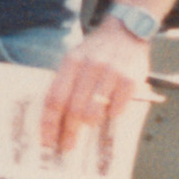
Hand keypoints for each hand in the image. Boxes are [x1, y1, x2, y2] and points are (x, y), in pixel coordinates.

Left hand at [38, 19, 156, 152]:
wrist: (125, 32)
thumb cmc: (95, 52)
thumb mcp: (75, 59)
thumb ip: (66, 83)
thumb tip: (54, 120)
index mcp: (71, 62)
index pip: (54, 98)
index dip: (49, 122)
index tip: (47, 140)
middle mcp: (90, 66)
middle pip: (73, 108)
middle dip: (68, 132)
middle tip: (67, 146)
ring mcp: (111, 72)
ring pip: (94, 110)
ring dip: (89, 124)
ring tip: (88, 127)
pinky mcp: (131, 79)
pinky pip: (118, 107)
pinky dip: (112, 114)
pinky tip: (110, 113)